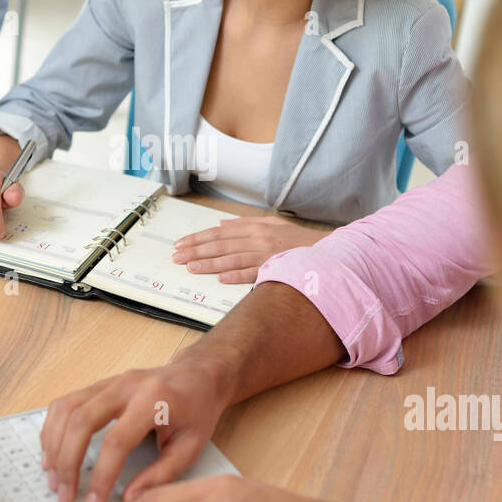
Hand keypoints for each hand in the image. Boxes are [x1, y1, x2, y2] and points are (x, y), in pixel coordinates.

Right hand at [40, 360, 232, 501]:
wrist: (198, 376)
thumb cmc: (197, 410)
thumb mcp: (191, 447)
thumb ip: (161, 474)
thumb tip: (129, 499)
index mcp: (153, 400)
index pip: (116, 441)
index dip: (100, 476)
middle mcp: (126, 385)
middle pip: (81, 421)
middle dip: (67, 462)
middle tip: (64, 494)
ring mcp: (109, 381)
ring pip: (67, 408)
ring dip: (54, 445)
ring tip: (54, 478)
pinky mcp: (99, 384)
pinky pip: (66, 402)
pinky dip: (54, 428)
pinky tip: (53, 452)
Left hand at [172, 215, 325, 283]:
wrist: (325, 249)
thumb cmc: (295, 239)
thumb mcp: (270, 224)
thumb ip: (244, 223)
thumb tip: (220, 224)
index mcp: (254, 227)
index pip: (219, 233)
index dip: (198, 238)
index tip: (181, 244)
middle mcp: (258, 238)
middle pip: (221, 245)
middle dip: (196, 251)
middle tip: (176, 257)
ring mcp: (267, 253)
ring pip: (232, 258)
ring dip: (210, 263)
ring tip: (191, 267)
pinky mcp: (276, 267)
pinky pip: (253, 272)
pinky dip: (237, 275)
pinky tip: (221, 278)